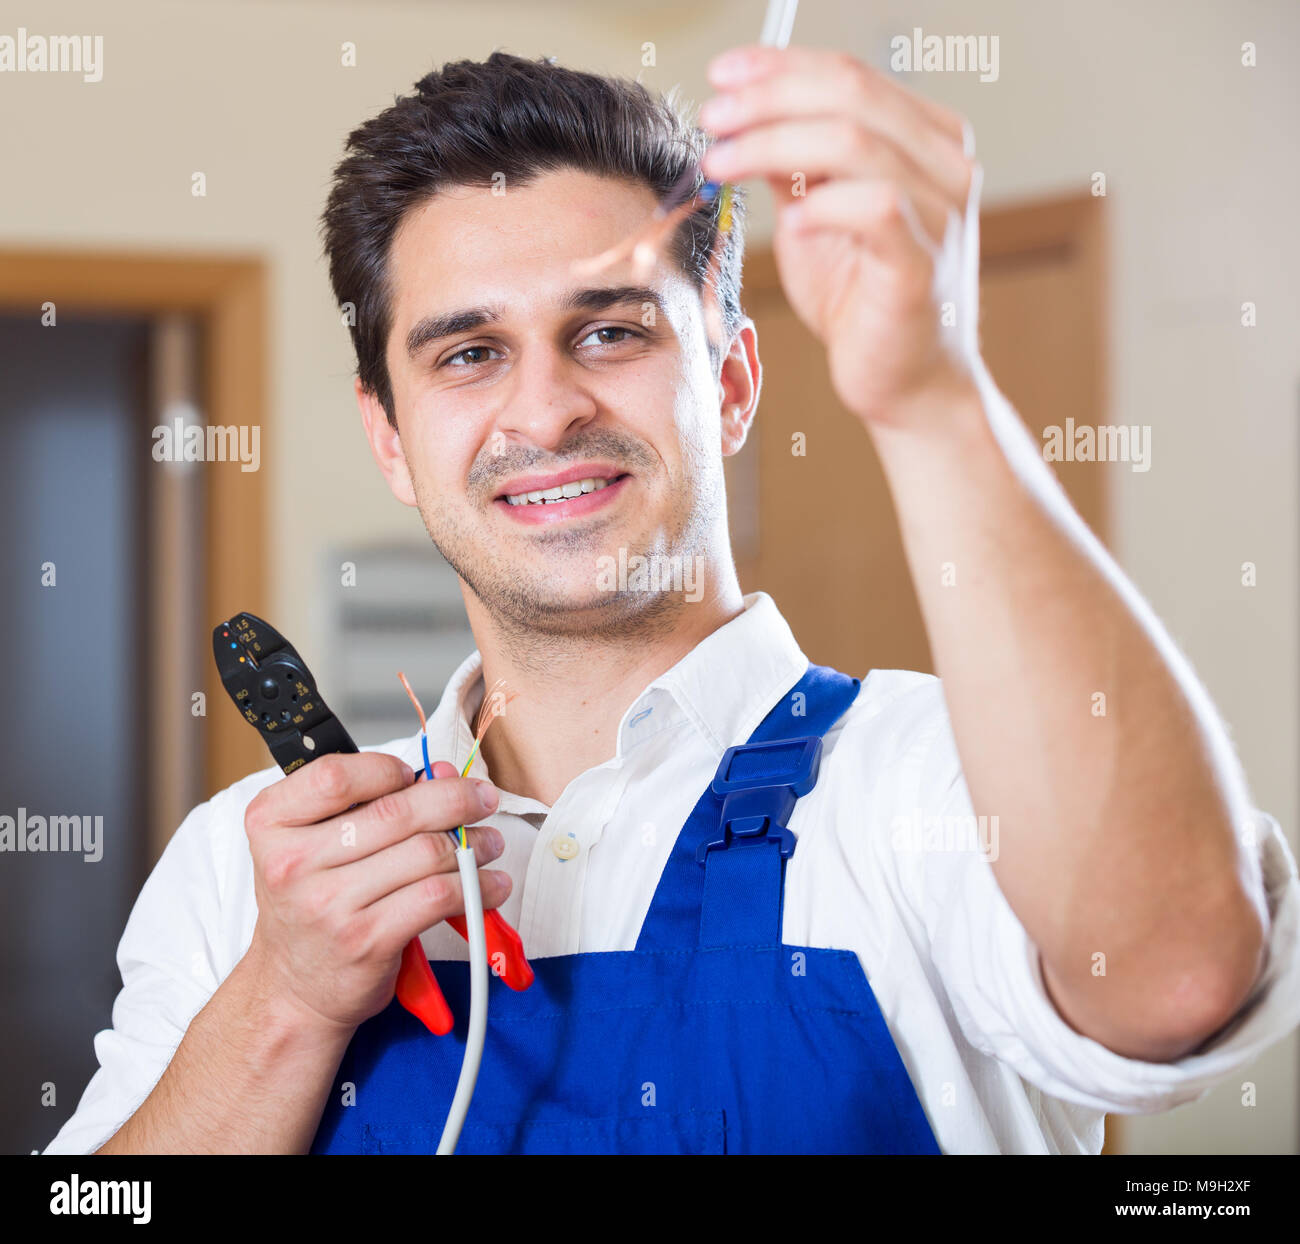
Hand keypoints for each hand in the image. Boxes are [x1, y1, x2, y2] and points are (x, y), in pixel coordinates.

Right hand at [241, 752, 509, 1031]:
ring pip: (425, 852)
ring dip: (473, 844)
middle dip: (455, 799)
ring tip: (489, 844)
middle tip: (482, 798)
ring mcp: (329, 904)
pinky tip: (490, 885)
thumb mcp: (317, 845)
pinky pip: (437, 896)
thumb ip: (372, 802)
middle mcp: (293, 863)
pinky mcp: (367, 939)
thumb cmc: (310, 906)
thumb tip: (445, 774)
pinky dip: (477, 887)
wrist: (292, 990)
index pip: (336, 776)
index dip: (385, 769)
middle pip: (396, 810)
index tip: (416, 775)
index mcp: (272, 824)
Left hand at [700, 44, 982, 431]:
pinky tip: (788, 221)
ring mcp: (940, 213)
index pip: (850, 75)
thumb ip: (793, 166)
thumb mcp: (814, 216)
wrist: (901, 382)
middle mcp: (945, 165)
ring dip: (773, 144)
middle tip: (713, 118)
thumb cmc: (860, 300)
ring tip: (721, 163)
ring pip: (854, 143)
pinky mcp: (922, 264)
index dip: (779, 67)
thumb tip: (744, 115)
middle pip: (851, 93)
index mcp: (926, 140)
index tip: (721, 76)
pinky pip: (875, 209)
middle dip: (768, 99)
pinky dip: (821, 205)